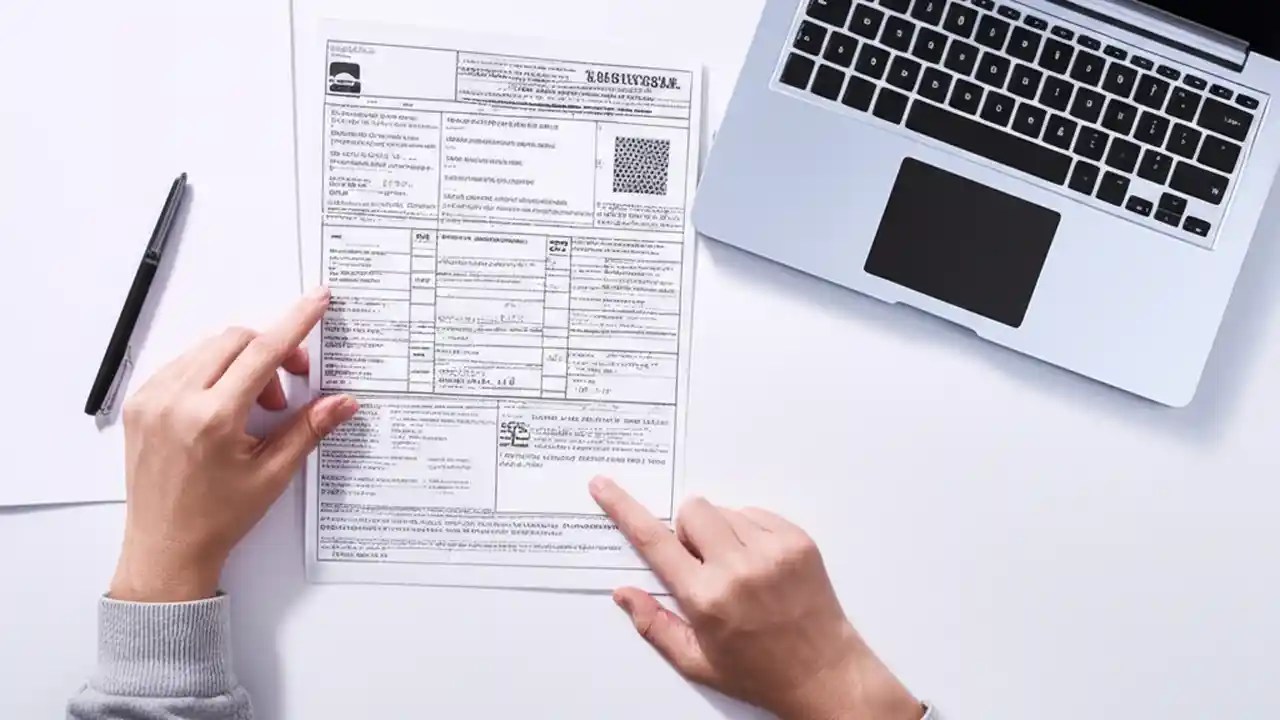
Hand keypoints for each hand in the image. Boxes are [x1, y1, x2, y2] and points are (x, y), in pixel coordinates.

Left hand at [109, 288, 357, 602]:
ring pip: (208, 348)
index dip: (296, 323)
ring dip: (241, 363)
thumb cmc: (216, 518)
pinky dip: (211, 371)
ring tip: (253, 407)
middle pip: (235, 341)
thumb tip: (343, 402)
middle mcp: (176, 402)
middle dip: (270, 352)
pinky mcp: (139, 403)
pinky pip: (182, 364)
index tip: (317, 301)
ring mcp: (152, 399)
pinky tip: (223, 405)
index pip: (262, 352)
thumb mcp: (272, 474)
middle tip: (287, 390)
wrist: (165, 548)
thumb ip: (309, 429)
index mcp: (212, 419)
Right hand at [590, 477, 920, 719]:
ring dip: (722, 532)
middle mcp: (738, 568)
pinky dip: (751, 531)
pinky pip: (757, 514)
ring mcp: (772, 551)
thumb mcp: (697, 662)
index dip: (624, 509)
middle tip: (703, 562)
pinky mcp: (798, 542)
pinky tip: (761, 565)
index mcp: (706, 598)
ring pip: (725, 510)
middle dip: (688, 530)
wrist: (824, 673)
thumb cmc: (760, 672)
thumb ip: (654, 625)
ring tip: (739, 570)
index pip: (654, 541)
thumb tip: (624, 592)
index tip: (605, 487)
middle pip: (693, 510)